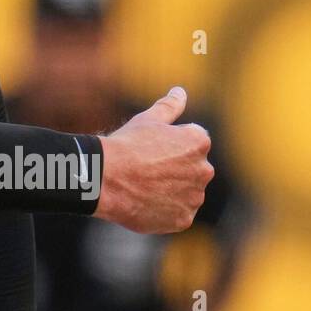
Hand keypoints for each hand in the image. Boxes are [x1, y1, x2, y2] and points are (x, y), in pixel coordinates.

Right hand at [93, 87, 213, 233]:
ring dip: (170, 189)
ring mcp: (194, 197)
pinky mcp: (184, 219)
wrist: (106, 179)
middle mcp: (204, 170)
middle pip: (190, 168)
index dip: (167, 145)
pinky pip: (177, 212)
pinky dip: (164, 209)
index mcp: (199, 142)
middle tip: (144, 168)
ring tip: (143, 185)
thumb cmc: (126, 145)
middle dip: (173, 168)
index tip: (149, 149)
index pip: (191, 142)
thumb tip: (180, 91)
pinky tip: (144, 200)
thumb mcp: (147, 120)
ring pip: (185, 192)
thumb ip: (170, 106)